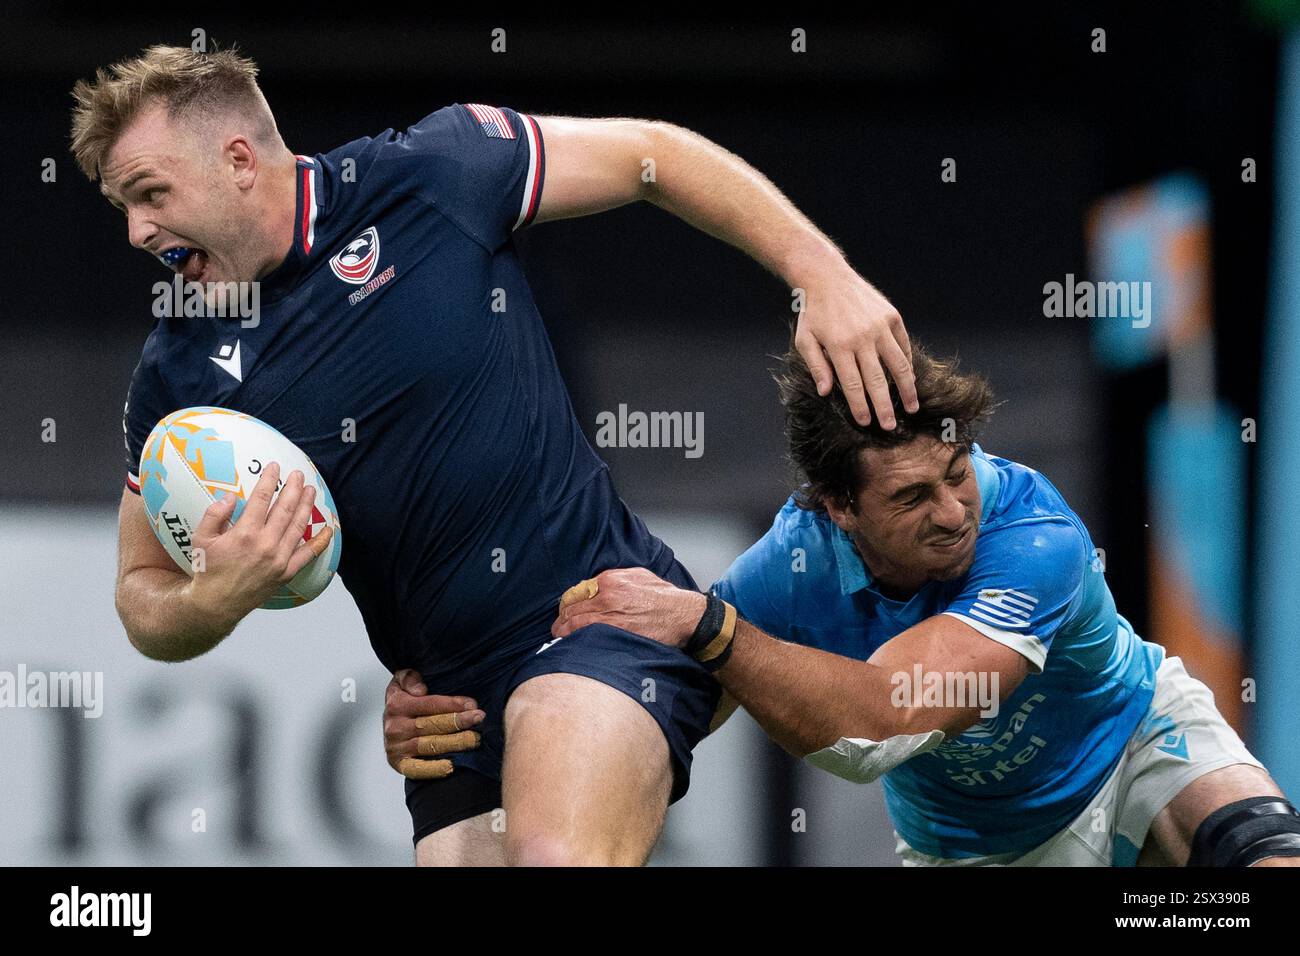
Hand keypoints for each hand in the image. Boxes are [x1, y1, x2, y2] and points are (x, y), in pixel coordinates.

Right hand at [185, 461, 333, 624]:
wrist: (217, 604)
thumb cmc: (208, 569)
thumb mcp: (201, 539)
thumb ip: (214, 515)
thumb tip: (231, 496)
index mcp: (244, 533)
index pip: (262, 499)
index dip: (270, 480)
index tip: (275, 466)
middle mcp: (265, 544)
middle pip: (285, 508)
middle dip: (294, 488)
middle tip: (299, 474)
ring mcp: (279, 559)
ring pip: (299, 526)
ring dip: (307, 505)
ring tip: (311, 490)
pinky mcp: (287, 572)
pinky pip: (308, 554)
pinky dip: (320, 541)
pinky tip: (328, 529)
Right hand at [383, 669, 484, 779]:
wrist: (389, 726)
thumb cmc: (405, 701)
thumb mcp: (402, 682)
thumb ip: (409, 678)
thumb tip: (420, 691)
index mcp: (397, 704)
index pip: (430, 704)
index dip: (453, 704)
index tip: (472, 705)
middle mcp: (395, 727)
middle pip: (432, 725)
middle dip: (459, 722)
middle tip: (479, 719)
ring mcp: (396, 747)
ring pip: (430, 746)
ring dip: (455, 743)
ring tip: (475, 739)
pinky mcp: (398, 764)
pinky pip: (417, 769)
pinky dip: (434, 769)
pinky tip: (452, 766)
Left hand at [551, 568, 705, 648]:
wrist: (683, 615)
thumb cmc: (665, 598)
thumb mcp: (640, 576)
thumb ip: (617, 578)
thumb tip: (598, 585)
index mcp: (611, 580)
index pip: (578, 591)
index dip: (569, 603)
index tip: (566, 610)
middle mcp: (607, 595)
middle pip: (572, 607)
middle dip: (562, 618)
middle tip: (557, 627)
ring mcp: (610, 615)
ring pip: (575, 622)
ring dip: (563, 630)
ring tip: (559, 636)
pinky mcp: (615, 632)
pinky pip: (587, 636)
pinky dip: (576, 639)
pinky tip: (571, 643)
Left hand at [794, 264, 915, 428]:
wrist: (827, 277)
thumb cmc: (813, 313)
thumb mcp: (805, 340)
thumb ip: (816, 367)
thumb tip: (826, 393)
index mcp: (839, 346)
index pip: (853, 385)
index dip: (860, 406)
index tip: (866, 422)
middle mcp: (862, 337)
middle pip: (877, 380)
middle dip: (884, 406)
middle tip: (890, 427)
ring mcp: (880, 326)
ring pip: (898, 364)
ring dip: (906, 388)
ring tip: (912, 407)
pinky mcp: (892, 316)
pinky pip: (903, 344)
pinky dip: (907, 363)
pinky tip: (909, 378)